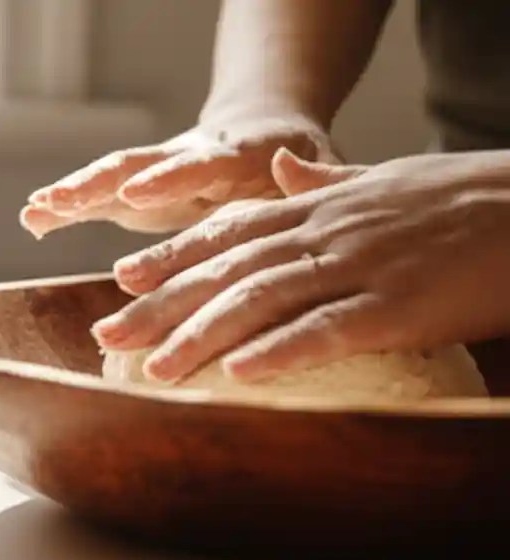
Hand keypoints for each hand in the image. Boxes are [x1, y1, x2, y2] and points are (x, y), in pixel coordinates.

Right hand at [19, 113, 336, 236]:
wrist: (266, 138)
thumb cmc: (305, 166)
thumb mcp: (326, 167)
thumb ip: (312, 176)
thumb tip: (289, 170)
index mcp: (238, 153)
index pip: (201, 163)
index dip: (169, 180)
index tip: (136, 196)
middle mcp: (188, 155)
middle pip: (141, 163)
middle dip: (100, 183)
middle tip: (64, 201)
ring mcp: (158, 172)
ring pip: (113, 176)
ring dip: (75, 194)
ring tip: (37, 209)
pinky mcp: (138, 192)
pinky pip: (98, 198)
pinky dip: (66, 208)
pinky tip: (31, 219)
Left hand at [90, 148, 509, 382]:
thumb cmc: (467, 201)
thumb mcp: (385, 182)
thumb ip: (328, 182)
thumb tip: (284, 171)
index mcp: (321, 208)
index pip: (229, 231)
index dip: (172, 254)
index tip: (124, 277)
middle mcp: (326, 234)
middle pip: (227, 269)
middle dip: (162, 303)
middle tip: (107, 333)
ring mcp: (359, 268)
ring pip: (262, 300)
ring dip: (202, 335)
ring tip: (153, 368)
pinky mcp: (398, 306)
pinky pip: (328, 330)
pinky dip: (280, 351)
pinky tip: (237, 374)